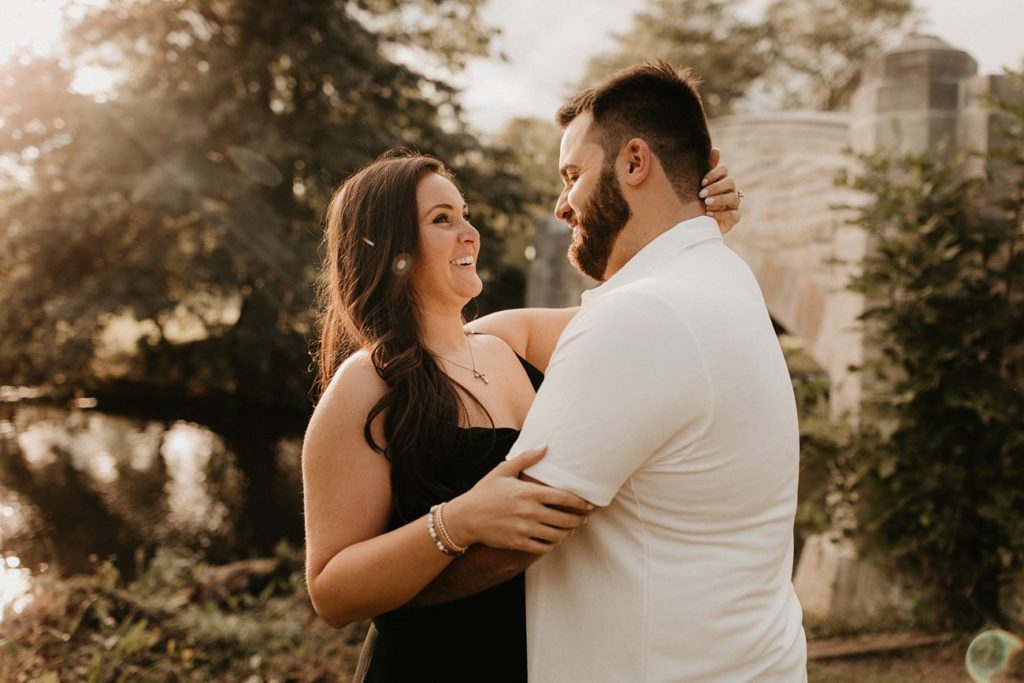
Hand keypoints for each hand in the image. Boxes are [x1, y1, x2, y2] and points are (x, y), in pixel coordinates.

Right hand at [443, 446, 592, 553]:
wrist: (465, 518)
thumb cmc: (484, 492)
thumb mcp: (502, 470)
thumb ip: (526, 459)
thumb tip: (545, 446)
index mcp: (528, 492)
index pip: (563, 498)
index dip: (580, 503)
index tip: (588, 504)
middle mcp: (529, 511)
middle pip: (565, 518)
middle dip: (579, 519)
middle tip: (584, 518)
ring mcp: (524, 529)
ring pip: (557, 534)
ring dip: (568, 532)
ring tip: (572, 529)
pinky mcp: (518, 543)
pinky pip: (543, 547)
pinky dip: (553, 544)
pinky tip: (555, 539)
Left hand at [701, 147, 740, 234]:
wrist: (699, 224)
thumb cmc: (699, 202)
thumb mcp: (700, 187)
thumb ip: (707, 169)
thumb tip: (715, 149)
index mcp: (721, 180)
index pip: (723, 171)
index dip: (714, 174)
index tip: (701, 182)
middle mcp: (730, 190)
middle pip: (730, 182)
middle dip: (715, 187)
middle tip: (701, 194)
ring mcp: (734, 205)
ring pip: (733, 198)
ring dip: (719, 199)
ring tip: (706, 203)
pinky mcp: (734, 218)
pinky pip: (733, 215)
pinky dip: (720, 214)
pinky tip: (708, 214)